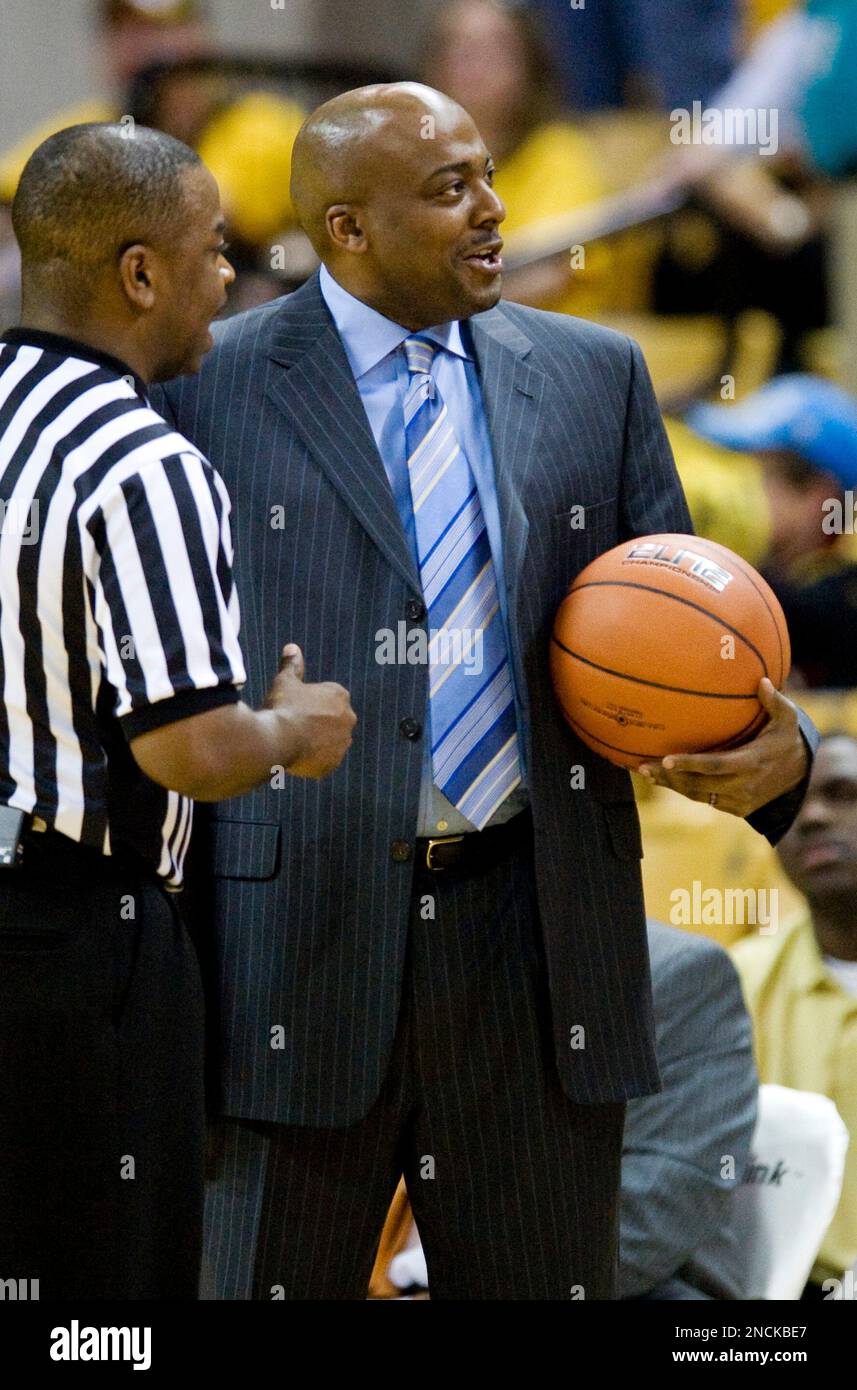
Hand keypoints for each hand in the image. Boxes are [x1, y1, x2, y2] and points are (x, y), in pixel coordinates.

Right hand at [265, 643, 355, 778]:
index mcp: (340, 696)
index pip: (327, 699)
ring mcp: (342, 744)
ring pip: (328, 743)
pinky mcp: (333, 764)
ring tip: (293, 741)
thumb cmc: (282, 705)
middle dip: (316, 724)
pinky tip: (295, 756)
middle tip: (292, 725)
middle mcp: (348, 719)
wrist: (277, 738)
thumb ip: (292, 665)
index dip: (309, 704)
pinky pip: (323, 762)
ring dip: (315, 743)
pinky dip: (312, 761)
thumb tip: (292, 647)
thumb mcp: (285, 681)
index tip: (295, 708)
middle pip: (331, 721)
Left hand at [637, 678, 807, 816]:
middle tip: (642, 766)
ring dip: (671, 785)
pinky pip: (705, 800)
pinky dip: (685, 790)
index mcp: (751, 762)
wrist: (801, 777)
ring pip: (697, 795)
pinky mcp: (736, 809)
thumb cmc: (787, 740)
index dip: (689, 765)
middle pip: (698, 784)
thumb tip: (763, 682)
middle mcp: (743, 785)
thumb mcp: (788, 720)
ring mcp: (739, 800)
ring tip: (645, 772)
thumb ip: (775, 702)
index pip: (715, 765)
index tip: (666, 759)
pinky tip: (665, 780)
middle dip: (668, 777)